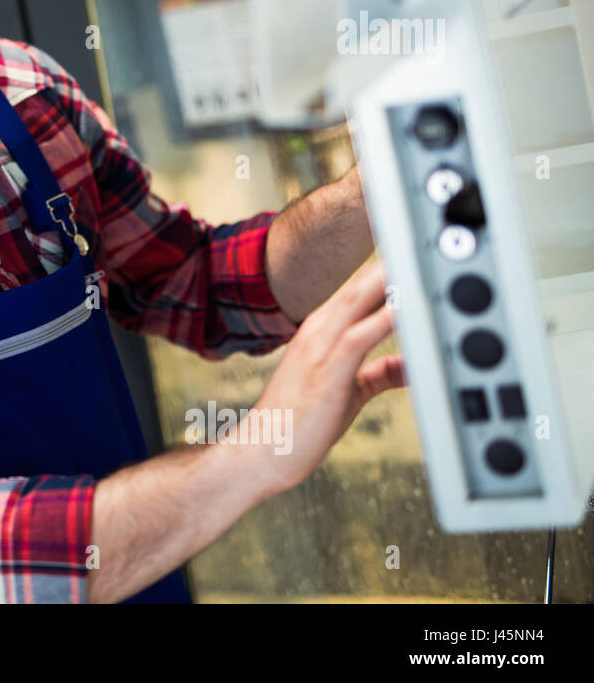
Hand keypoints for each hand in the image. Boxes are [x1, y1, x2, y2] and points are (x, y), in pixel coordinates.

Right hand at [247, 259, 403, 495]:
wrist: (261, 450)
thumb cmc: (299, 422)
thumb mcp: (348, 390)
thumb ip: (381, 372)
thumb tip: (415, 363)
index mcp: (320, 331)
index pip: (357, 287)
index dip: (386, 265)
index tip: (413, 246)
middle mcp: (318, 330)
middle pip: (360, 281)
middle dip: (391, 257)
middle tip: (420, 232)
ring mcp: (320, 347)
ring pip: (360, 297)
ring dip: (391, 276)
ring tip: (420, 253)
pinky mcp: (327, 370)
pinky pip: (361, 335)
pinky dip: (387, 317)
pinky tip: (409, 306)